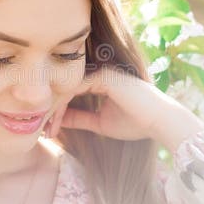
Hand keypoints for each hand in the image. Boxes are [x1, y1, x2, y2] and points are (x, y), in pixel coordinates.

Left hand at [46, 66, 162, 141]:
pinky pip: (74, 88)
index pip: (69, 92)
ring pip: (66, 87)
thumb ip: (80, 118)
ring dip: (54, 109)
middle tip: (43, 132)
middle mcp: (98, 72)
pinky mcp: (103, 76)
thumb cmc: (136, 123)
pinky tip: (56, 121)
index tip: (48, 131)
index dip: (56, 111)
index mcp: (99, 81)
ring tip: (47, 129)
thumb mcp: (100, 123)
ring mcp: (101, 72)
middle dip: (50, 111)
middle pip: (64, 88)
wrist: (159, 122)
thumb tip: (59, 121)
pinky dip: (62, 105)